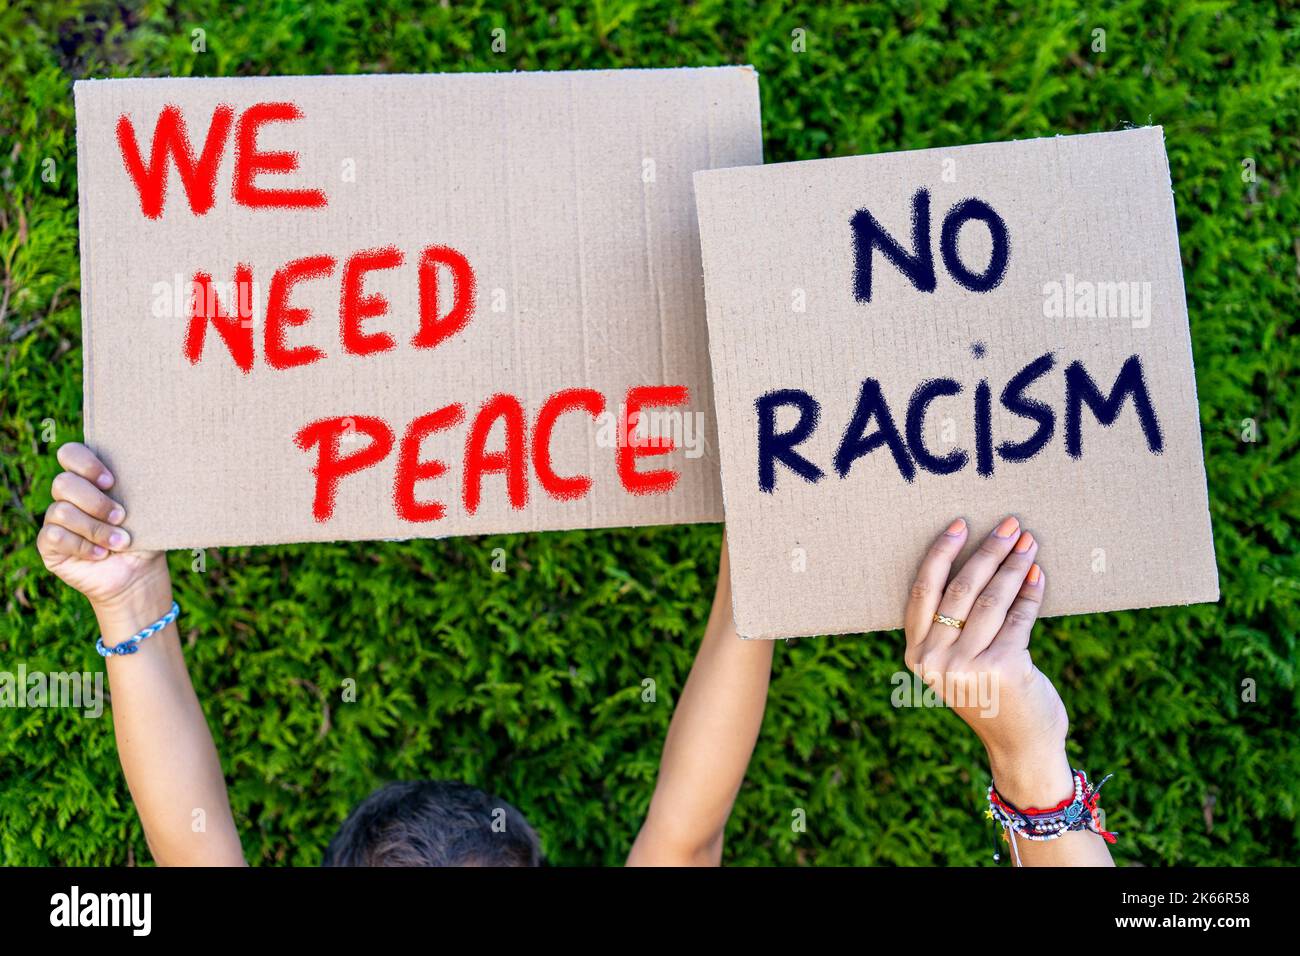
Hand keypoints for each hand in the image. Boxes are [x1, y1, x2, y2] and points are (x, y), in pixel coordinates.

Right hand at [37, 442, 166, 613]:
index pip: (71, 454)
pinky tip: (101, 554)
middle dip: (96, 502)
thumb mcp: (148, 509)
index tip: (111, 481)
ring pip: (62, 511)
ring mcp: (56, 519)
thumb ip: (142, 487)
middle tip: (121, 517)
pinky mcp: (49, 544)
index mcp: (90, 479)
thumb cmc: (145, 535)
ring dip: (96, 529)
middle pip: (64, 483)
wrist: (139, 572)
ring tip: (120, 542)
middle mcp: (69, 495)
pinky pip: (54, 536)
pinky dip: (83, 547)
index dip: (85, 463)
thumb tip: (156, 467)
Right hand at [903, 515, 1070, 804]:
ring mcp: (967, 665)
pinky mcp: (1003, 666)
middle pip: (961, 588)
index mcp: (915, 656)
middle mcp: (934, 660)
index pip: (922, 591)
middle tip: (1010, 524)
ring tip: (1029, 543)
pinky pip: (1019, 617)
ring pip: (992, 598)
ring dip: (1014, 565)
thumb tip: (978, 562)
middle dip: (988, 550)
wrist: (1020, 748)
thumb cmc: (990, 698)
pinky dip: (1032, 593)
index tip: (961, 524)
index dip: (941, 553)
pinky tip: (1038, 575)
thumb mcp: (956, 667)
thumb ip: (951, 630)